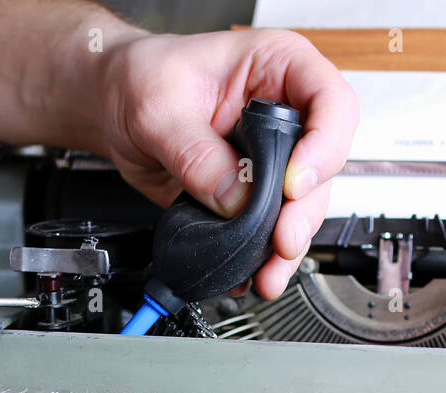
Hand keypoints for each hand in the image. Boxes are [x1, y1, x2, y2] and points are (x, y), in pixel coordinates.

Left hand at [99, 28, 357, 298]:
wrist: (114, 105)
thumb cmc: (142, 77)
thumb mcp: (160, 107)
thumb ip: (196, 153)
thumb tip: (233, 197)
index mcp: (279, 68)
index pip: (331, 103)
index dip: (323, 146)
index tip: (294, 182)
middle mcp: (285, 115)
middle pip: (323, 167)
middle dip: (303, 212)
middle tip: (282, 239)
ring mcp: (272, 158)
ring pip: (302, 207)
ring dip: (287, 245)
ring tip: (267, 272)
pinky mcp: (253, 194)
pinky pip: (270, 228)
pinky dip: (262, 255)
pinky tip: (250, 271)